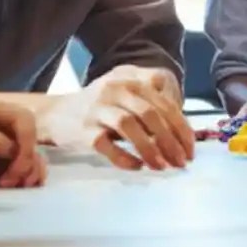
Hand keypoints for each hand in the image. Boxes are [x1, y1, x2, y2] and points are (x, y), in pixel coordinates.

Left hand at [0, 103, 46, 187]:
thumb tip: (13, 150)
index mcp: (1, 112)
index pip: (25, 120)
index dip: (27, 140)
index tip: (16, 161)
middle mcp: (12, 126)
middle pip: (34, 139)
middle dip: (27, 161)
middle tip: (12, 179)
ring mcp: (16, 144)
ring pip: (37, 156)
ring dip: (29, 173)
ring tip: (7, 185)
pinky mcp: (17, 162)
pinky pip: (34, 168)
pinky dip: (31, 178)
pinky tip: (18, 186)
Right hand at [39, 65, 194, 170]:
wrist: (55, 114)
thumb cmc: (101, 108)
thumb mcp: (127, 95)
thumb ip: (153, 106)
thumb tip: (183, 136)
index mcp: (131, 79)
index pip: (165, 104)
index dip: (182, 128)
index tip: (190, 149)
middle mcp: (115, 89)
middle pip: (150, 114)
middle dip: (170, 141)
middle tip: (181, 162)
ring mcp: (97, 108)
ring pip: (129, 126)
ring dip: (150, 149)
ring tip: (162, 167)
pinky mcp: (82, 129)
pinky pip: (106, 144)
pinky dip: (124, 157)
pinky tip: (137, 167)